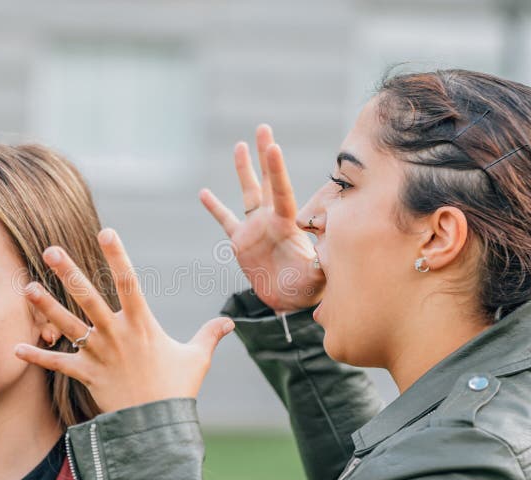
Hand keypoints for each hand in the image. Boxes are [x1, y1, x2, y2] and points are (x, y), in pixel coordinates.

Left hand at [14, 229, 235, 412]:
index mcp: (142, 324)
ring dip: (46, 306)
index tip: (106, 232)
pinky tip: (15, 348)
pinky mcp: (86, 374)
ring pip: (68, 325)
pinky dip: (38, 356)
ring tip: (28, 287)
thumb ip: (210, 335)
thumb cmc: (177, 390)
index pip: (129, 282)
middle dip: (69, 272)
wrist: (156, 427)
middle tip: (51, 250)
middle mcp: (116, 334)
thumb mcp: (197, 359)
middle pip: (88, 297)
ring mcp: (98, 354)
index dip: (117, 256)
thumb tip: (230, 322)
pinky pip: (58, 363)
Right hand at [199, 124, 323, 311]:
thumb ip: (320, 265)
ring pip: (248, 192)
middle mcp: (271, 220)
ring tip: (239, 146)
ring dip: (244, 170)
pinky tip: (204, 193)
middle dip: (264, 155)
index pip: (282, 192)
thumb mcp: (316, 277)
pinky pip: (225, 220)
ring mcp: (255, 228)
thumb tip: (326, 257)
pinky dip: (215, 207)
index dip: (276, 170)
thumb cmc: (308, 288)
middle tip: (263, 128)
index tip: (273, 147)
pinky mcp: (241, 241)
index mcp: (287, 224)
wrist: (291, 300)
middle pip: (268, 182)